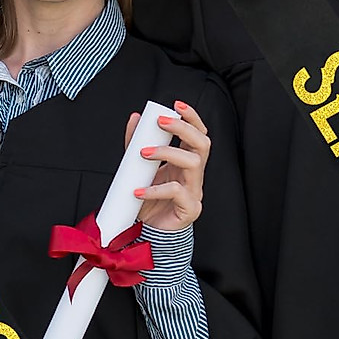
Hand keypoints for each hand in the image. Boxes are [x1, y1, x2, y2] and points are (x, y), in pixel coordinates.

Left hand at [126, 100, 209, 231]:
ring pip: (194, 163)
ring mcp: (195, 191)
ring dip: (168, 153)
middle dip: (183, 128)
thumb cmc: (147, 200)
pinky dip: (155, 189)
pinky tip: (138, 190)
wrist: (147, 233)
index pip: (198, 134)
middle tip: (160, 122)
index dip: (192, 117)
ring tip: (143, 154)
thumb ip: (137, 144)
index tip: (176, 105)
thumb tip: (135, 118)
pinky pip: (177, 192)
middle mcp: (195, 174)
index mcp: (186, 161)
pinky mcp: (190, 209)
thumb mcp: (139, 168)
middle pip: (202, 144)